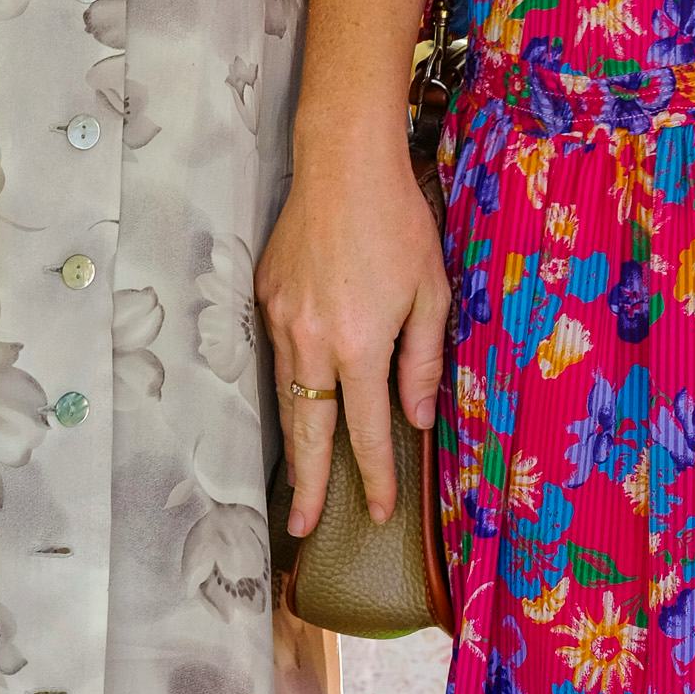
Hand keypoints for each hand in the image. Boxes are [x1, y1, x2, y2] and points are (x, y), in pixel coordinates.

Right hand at [259, 129, 448, 539]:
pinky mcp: (264, 298)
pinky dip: (289, 385)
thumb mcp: (430, 294)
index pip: (366, 430)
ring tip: (300, 480)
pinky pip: (277, 354)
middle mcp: (311, 341)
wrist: (342, 164)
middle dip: (308, 486)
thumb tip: (418, 418)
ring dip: (295, 441)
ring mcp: (280, 320)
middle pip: (308, 431)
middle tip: (302, 529)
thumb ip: (423, 361)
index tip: (379, 511)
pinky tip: (300, 400)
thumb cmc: (398, 223)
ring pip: (287, 395)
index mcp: (359, 345)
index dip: (373, 476)